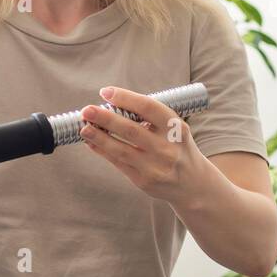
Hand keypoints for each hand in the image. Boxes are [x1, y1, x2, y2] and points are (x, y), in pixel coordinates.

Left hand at [79, 87, 204, 204]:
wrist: (193, 184)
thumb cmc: (177, 147)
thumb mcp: (174, 129)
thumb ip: (149, 118)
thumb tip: (111, 105)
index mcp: (176, 128)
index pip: (148, 108)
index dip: (125, 98)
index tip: (106, 92)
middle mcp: (167, 148)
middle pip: (130, 130)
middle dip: (105, 118)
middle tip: (86, 110)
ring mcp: (155, 167)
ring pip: (120, 150)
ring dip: (98, 137)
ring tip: (83, 127)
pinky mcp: (143, 181)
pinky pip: (118, 163)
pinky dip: (102, 151)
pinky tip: (91, 142)